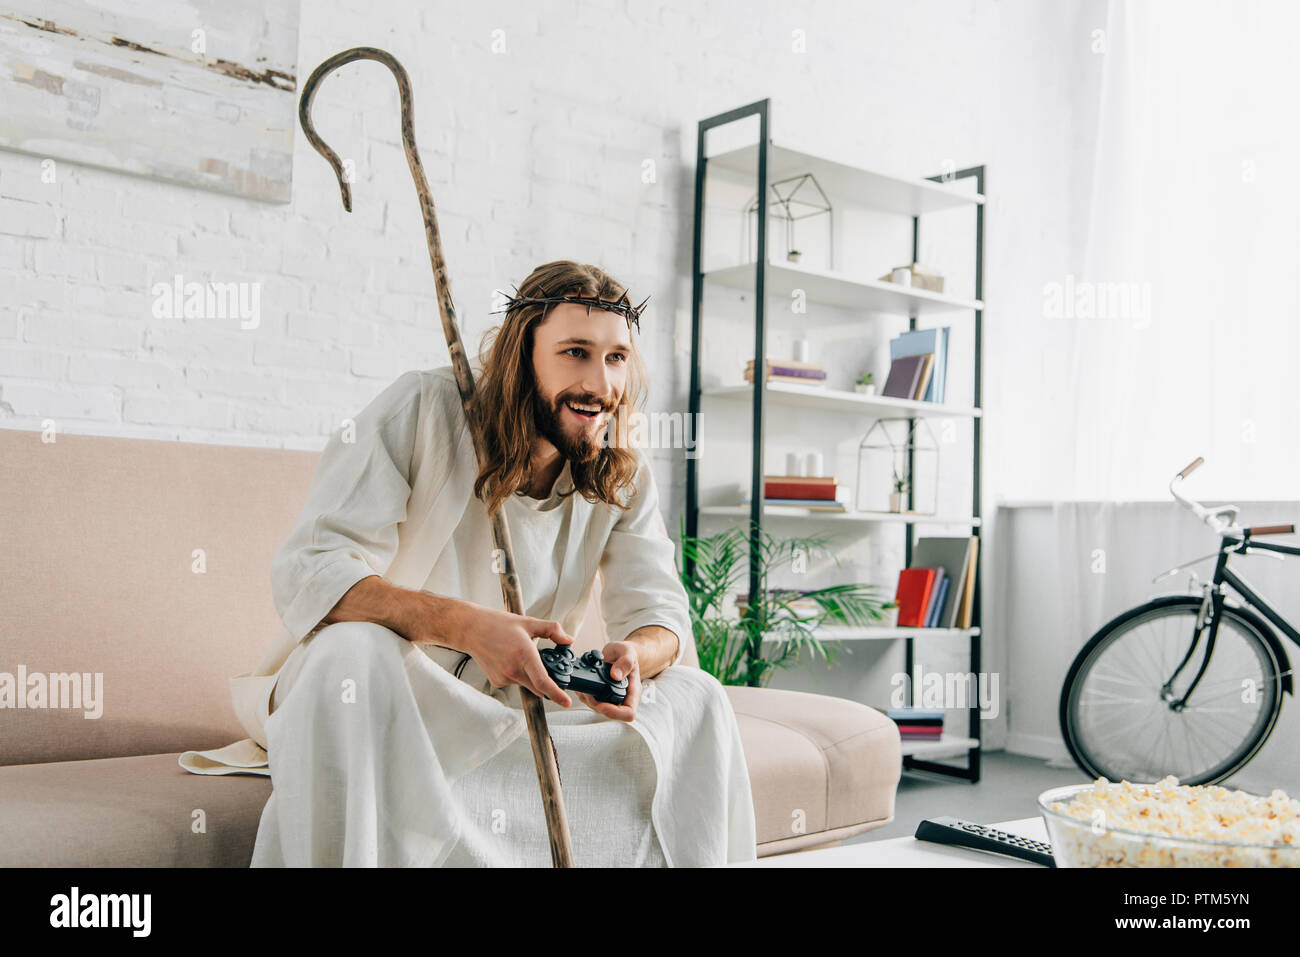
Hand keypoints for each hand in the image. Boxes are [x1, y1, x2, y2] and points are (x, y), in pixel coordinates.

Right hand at [449, 602, 575, 707]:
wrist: (471, 630)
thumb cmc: (497, 624)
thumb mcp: (529, 622)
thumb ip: (553, 630)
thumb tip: (569, 640)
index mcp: (524, 654)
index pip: (543, 681)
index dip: (557, 694)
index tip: (566, 702)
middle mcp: (513, 669)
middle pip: (538, 686)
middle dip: (547, 682)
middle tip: (546, 665)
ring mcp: (504, 678)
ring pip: (527, 684)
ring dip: (530, 675)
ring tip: (519, 654)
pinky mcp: (497, 682)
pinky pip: (516, 682)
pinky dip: (518, 675)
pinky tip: (509, 659)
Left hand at [576, 641, 639, 721]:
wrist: (619, 652)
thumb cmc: (626, 653)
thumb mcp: (628, 652)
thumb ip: (625, 662)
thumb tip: (616, 676)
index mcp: (633, 690)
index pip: (629, 712)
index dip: (615, 713)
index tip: (602, 705)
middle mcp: (623, 697)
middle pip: (611, 714)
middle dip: (596, 705)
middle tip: (587, 692)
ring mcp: (612, 697)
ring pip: (599, 709)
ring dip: (588, 700)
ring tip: (584, 687)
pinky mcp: (602, 695)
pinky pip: (592, 702)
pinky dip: (584, 696)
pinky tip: (582, 686)